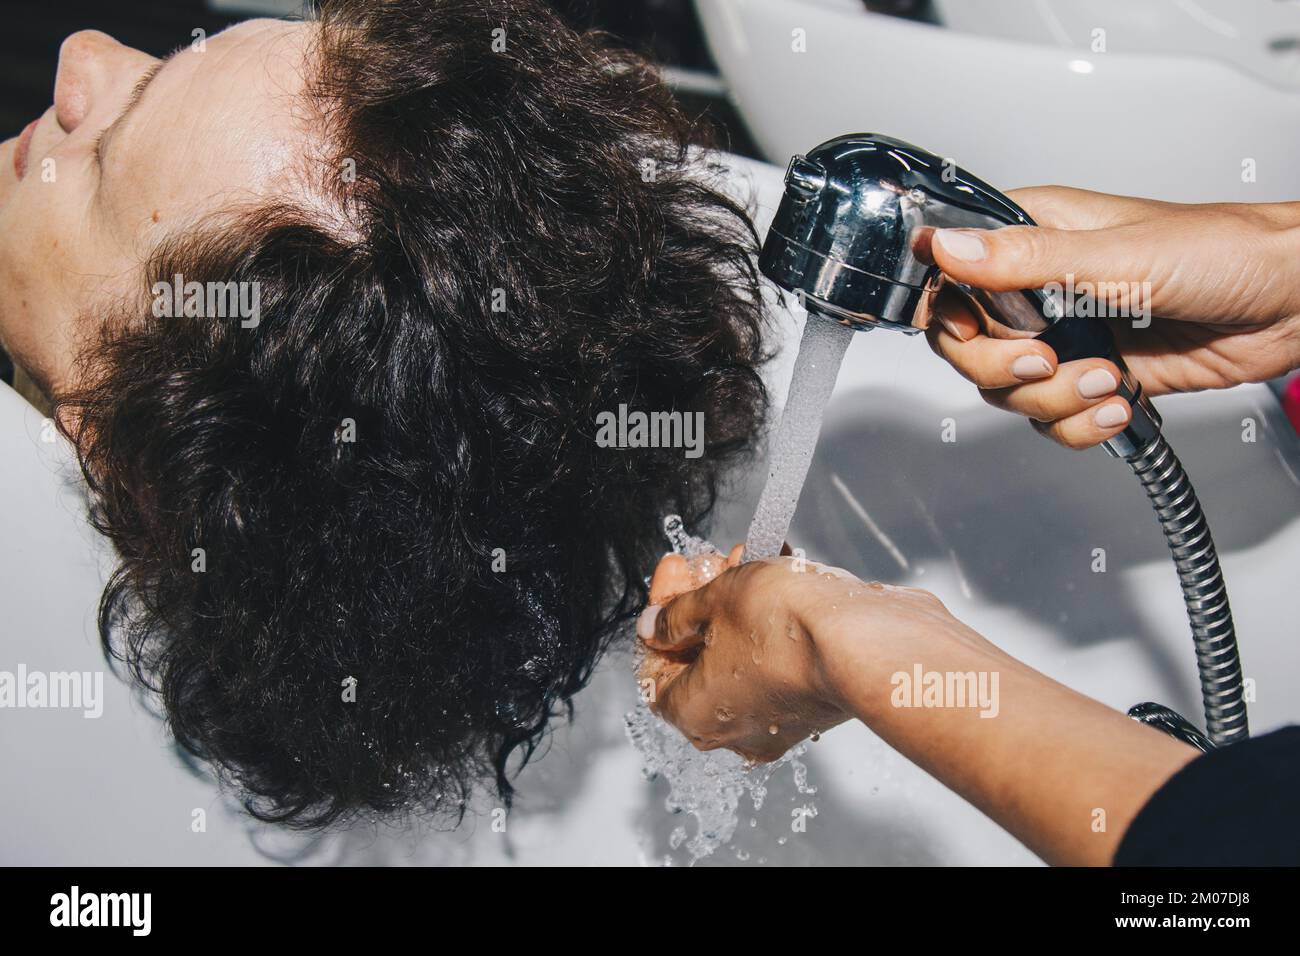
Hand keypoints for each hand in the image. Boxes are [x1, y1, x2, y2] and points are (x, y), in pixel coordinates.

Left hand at [637, 550, 954, 761]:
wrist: (867, 642)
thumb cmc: (785, 627)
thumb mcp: (715, 600)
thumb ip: (676, 613)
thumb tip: (654, 626)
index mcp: (694, 714)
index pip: (653, 667)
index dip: (659, 612)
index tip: (673, 571)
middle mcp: (732, 731)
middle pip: (698, 661)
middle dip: (701, 602)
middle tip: (711, 561)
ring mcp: (777, 722)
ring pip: (739, 658)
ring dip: (737, 607)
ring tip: (747, 558)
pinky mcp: (813, 705)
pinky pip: (777, 662)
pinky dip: (770, 625)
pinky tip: (778, 581)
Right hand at [926, 188, 1299, 448]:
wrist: (1291, 302)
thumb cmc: (1226, 252)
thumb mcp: (1119, 253)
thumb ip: (1029, 257)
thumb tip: (949, 247)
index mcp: (1036, 237)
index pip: (952, 279)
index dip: (952, 316)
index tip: (982, 334)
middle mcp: (1041, 289)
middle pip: (968, 347)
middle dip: (1003, 370)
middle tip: (1048, 361)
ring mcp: (1067, 337)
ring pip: (1009, 391)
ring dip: (1054, 400)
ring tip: (1108, 380)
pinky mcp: (1095, 378)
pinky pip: (1052, 418)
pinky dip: (1079, 425)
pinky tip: (1116, 405)